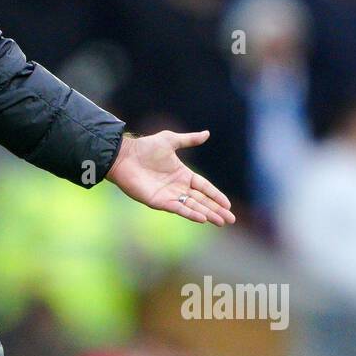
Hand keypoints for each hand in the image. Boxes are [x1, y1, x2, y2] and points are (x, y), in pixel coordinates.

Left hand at [104, 130, 235, 225]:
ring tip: (221, 221)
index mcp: (182, 174)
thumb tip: (207, 133)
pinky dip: (190, 214)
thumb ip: (189, 139)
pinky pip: (178, 209)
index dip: (216, 195)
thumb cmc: (145, 147)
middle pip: (201, 200)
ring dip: (208, 214)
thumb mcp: (170, 140)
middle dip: (216, 209)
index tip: (228, 204)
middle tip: (230, 219)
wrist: (125, 156)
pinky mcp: (159, 201)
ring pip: (193, 206)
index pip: (204, 187)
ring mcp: (169, 195)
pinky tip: (203, 218)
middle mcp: (178, 187)